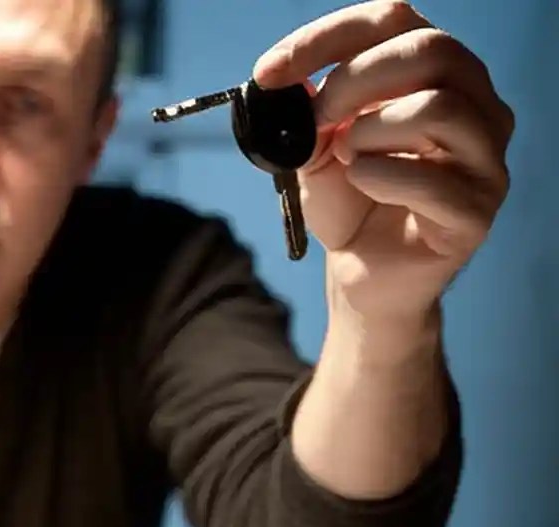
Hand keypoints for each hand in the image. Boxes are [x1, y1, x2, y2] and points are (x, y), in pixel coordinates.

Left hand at [254, 1, 513, 327]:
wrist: (362, 272)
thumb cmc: (349, 200)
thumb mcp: (315, 145)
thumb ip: (310, 108)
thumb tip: (290, 79)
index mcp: (435, 73)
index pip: (393, 19)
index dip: (326, 38)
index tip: (270, 72)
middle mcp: (475, 104)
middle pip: (429, 51)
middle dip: (352, 81)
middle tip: (316, 120)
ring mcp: (485, 157)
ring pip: (438, 108)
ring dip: (368, 132)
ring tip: (347, 159)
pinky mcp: (478, 210)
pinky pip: (430, 179)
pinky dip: (377, 178)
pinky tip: (363, 186)